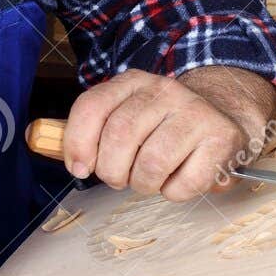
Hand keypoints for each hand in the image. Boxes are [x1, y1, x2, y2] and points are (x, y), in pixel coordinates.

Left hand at [60, 69, 255, 201]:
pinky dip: (174, 192)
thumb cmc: (164, 126)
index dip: (77, 143)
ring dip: (143, 184)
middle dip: (112, 171)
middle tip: (121, 177)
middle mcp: (165, 91)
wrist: (225, 116)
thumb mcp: (126, 114)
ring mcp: (195, 113)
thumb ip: (90, 130)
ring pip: (150, 164)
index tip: (80, 167)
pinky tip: (180, 178)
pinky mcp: (220, 140)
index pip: (92, 107)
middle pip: (119, 138)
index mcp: (134, 82)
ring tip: (150, 178)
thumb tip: (50, 147)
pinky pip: (184, 184)